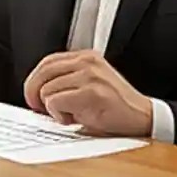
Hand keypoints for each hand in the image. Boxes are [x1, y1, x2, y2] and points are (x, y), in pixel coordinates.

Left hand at [23, 50, 151, 136]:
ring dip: (52, 108)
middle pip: (43, 73)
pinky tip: (74, 119)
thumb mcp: (89, 84)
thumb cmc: (114, 107)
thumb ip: (66, 80)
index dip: (34, 82)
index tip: (34, 98)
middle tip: (40, 109)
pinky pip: (56, 101)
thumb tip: (35, 91)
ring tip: (69, 115)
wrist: (143, 118)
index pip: (47, 62)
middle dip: (34, 94)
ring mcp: (90, 76)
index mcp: (86, 57)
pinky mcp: (92, 92)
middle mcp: (87, 62)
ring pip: (47, 89)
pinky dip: (59, 115)